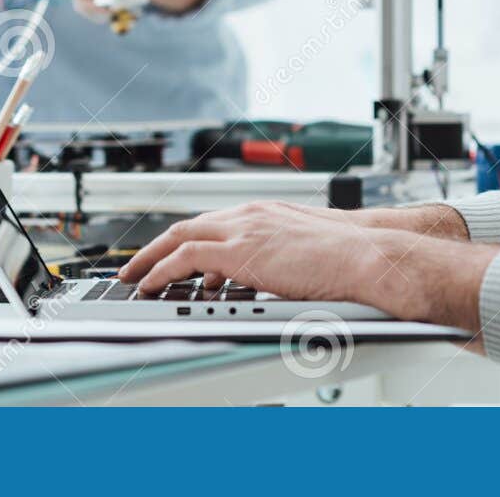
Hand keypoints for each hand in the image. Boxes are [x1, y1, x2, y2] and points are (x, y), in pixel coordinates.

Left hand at [117, 200, 496, 329]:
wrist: (367, 254)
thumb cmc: (347, 258)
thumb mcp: (302, 253)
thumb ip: (276, 261)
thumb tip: (262, 282)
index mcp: (262, 213)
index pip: (209, 223)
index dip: (182, 239)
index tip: (164, 255)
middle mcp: (247, 215)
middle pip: (186, 226)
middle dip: (155, 247)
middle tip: (135, 265)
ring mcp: (242, 229)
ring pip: (178, 238)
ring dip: (149, 259)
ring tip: (132, 278)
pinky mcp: (240, 251)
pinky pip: (185, 259)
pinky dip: (161, 271)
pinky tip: (150, 285)